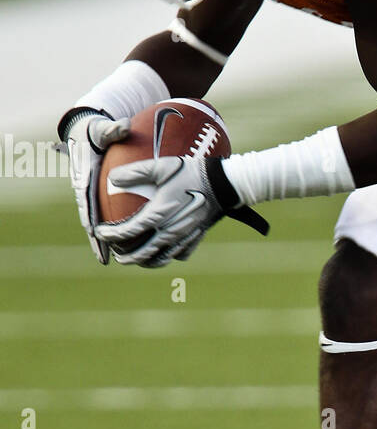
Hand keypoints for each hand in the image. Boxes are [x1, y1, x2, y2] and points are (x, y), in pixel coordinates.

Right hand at [60, 110, 131, 263]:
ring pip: (97, 222)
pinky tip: (125, 244)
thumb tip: (123, 127)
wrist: (88, 134)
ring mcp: (91, 195)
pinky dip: (112, 230)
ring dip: (103, 241)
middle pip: (91, 218)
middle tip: (104, 258)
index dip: (90, 216)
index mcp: (84, 176)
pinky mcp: (97, 197)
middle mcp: (85, 189)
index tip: (94, 232)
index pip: (86, 199)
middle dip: (97, 239)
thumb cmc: (96, 131)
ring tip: (110, 260)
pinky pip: (105, 216)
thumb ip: (112, 129)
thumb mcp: (102, 129)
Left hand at [95, 155, 267, 267]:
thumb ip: (134, 171)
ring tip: (137, 259)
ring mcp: (183, 237)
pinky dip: (167, 256)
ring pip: (160, 259)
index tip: (100, 232)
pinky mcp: (195, 238)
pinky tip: (163, 252)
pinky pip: (178, 254)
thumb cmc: (191, 173)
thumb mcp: (160, 167)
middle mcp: (169, 232)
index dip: (110, 235)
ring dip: (145, 261)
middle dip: (126, 256)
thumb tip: (112, 178)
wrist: (224, 184)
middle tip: (116, 254)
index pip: (127, 232)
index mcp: (158, 215)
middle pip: (142, 253)